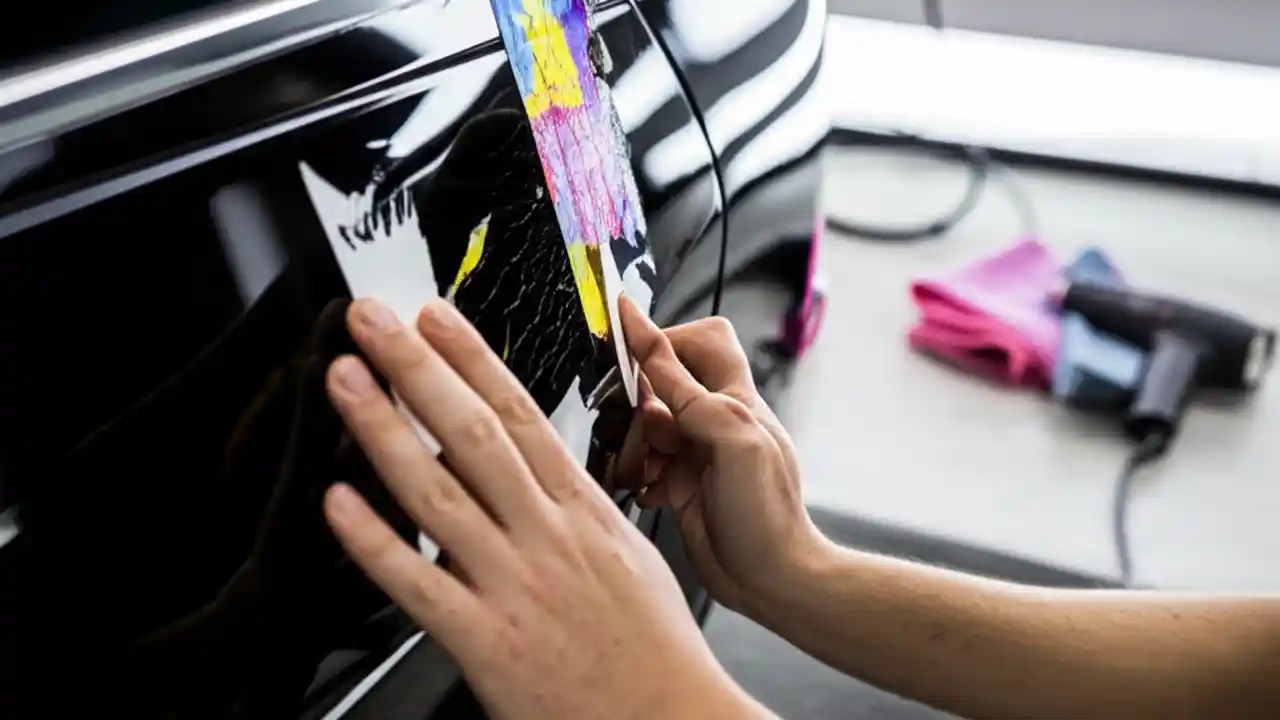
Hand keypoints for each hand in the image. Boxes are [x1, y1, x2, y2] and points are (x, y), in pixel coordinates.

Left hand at [322, 298, 763, 719]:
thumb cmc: (653, 647)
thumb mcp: (628, 555)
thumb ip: (576, 508)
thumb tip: (538, 467)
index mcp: (585, 512)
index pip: (522, 414)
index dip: (472, 358)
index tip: (435, 316)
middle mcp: (548, 537)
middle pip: (475, 433)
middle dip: (418, 367)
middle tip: (373, 319)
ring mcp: (515, 586)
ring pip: (438, 493)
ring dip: (385, 429)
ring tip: (346, 379)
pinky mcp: (487, 643)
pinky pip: (418, 583)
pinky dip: (374, 541)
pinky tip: (338, 502)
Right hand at [617, 299, 824, 614]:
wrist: (771, 582)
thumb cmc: (769, 518)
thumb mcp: (734, 443)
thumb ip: (692, 394)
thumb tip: (655, 347)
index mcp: (735, 400)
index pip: (696, 342)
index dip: (658, 333)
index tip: (619, 315)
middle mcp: (714, 420)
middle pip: (658, 385)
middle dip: (638, 407)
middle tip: (644, 437)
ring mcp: (696, 452)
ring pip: (644, 425)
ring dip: (632, 446)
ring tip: (642, 473)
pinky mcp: (680, 483)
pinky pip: (641, 463)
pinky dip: (635, 474)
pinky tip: (648, 493)